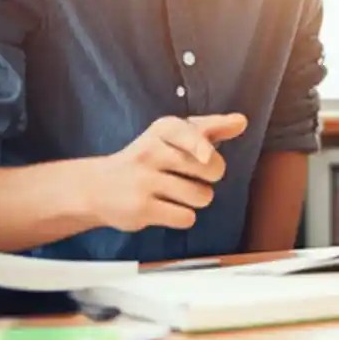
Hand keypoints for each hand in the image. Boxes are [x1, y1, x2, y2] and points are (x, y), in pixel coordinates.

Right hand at [85, 114, 248, 231]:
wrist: (97, 188)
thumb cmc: (149, 159)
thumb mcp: (174, 137)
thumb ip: (210, 129)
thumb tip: (241, 121)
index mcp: (162, 131)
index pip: (186, 132)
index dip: (201, 145)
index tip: (207, 154)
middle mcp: (150, 152)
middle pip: (210, 168)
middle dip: (210, 176)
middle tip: (189, 175)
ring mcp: (143, 181)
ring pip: (202, 196)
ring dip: (197, 199)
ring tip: (174, 193)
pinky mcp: (140, 209)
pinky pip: (187, 217)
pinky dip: (183, 217)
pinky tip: (165, 208)